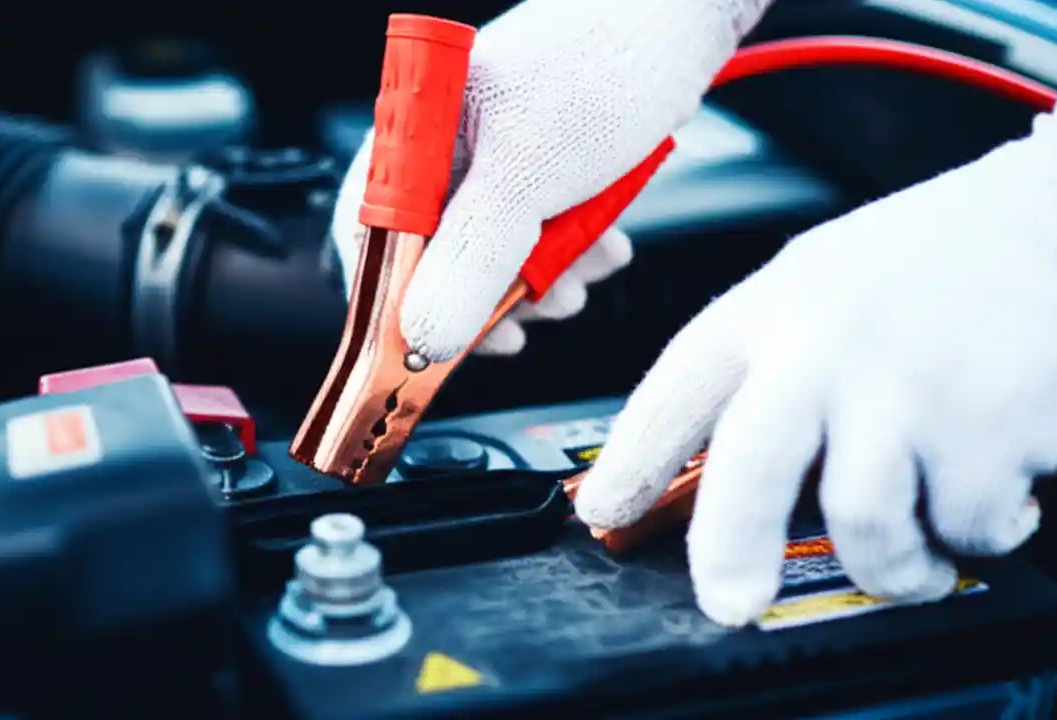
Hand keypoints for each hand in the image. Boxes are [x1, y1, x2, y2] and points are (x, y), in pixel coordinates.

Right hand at [330, 0, 770, 358]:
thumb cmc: (606, 59)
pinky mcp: (536, 163)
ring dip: (543, 275)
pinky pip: (535, 230)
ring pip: (493, 250)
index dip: (395, 303)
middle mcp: (441, 143)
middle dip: (491, 293)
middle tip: (533, 311)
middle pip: (434, 255)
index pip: (369, 236)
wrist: (687, 14)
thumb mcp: (530, 174)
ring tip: (585, 269)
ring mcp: (491, 154)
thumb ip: (472, 261)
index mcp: (412, 130)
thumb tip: (426, 336)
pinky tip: (601, 246)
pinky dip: (568, 249)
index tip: (430, 349)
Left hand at [574, 63, 1056, 626]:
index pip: (677, 390)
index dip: (630, 459)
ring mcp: (905, 387)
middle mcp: (827, 346)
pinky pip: (964, 528)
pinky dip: (981, 534)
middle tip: (730, 602)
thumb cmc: (955, 252)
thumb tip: (739, 448)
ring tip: (912, 562)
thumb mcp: (832, 276)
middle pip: (749, 469)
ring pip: (860, 524)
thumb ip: (780, 354)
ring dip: (889, 566)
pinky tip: (996, 499)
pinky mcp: (986, 428)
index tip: (602, 510)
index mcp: (777, 304)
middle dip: (728, 549)